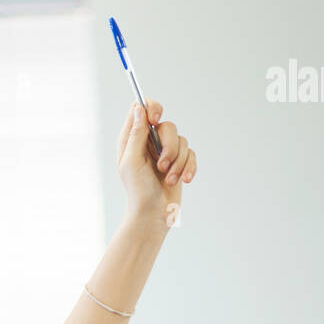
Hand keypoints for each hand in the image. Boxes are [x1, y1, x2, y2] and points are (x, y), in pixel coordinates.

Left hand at [117, 98, 196, 228]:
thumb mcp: (132, 162)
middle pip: (167, 126)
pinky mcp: (179, 163)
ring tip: (169, 180)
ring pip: (182, 141)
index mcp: (133, 140)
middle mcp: (150, 143)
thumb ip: (136, 135)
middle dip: (169, 147)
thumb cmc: (138, 192)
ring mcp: (166, 153)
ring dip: (178, 163)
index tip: (156, 119)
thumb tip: (138, 108)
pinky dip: (189, 167)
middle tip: (162, 166)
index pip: (143, 109)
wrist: (153, 215)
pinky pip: (191, 154)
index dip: (152, 108)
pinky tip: (184, 180)